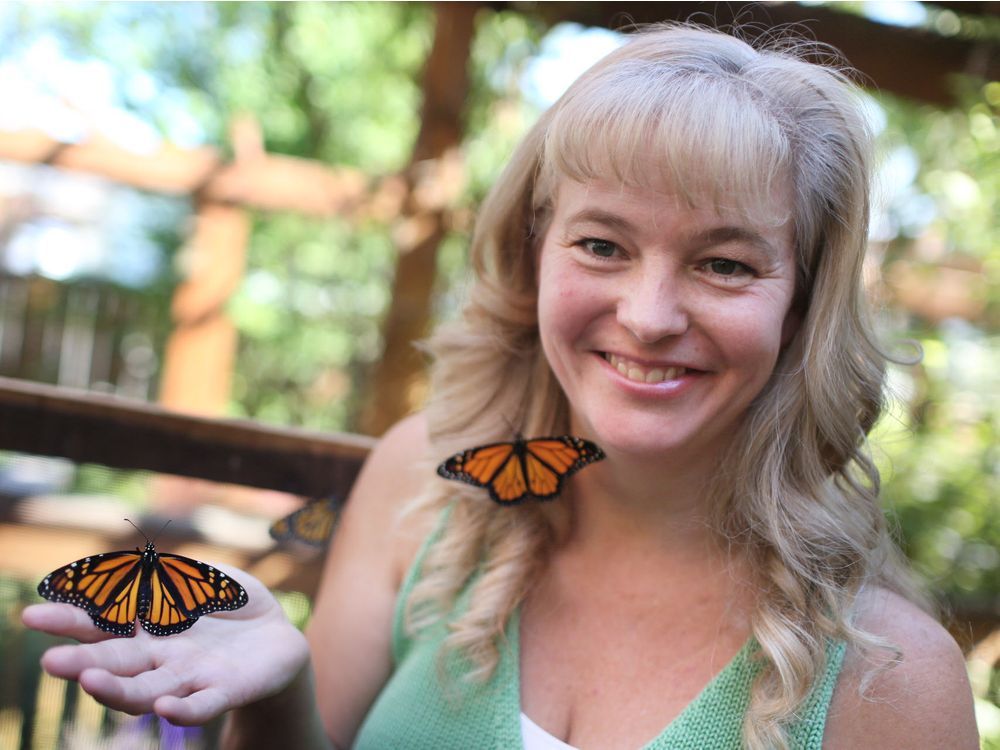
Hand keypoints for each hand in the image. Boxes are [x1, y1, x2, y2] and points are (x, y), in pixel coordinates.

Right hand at [21, 567, 308, 725]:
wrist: (277, 639)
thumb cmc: (231, 605)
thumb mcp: (203, 578)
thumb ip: (170, 572)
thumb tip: (130, 559)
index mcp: (150, 629)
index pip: (103, 625)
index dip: (70, 621)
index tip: (33, 613)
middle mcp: (161, 658)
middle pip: (116, 663)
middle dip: (82, 663)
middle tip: (50, 662)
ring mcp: (191, 678)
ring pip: (148, 691)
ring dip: (118, 690)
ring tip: (90, 681)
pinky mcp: (225, 691)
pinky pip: (201, 705)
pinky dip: (183, 710)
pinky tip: (165, 709)